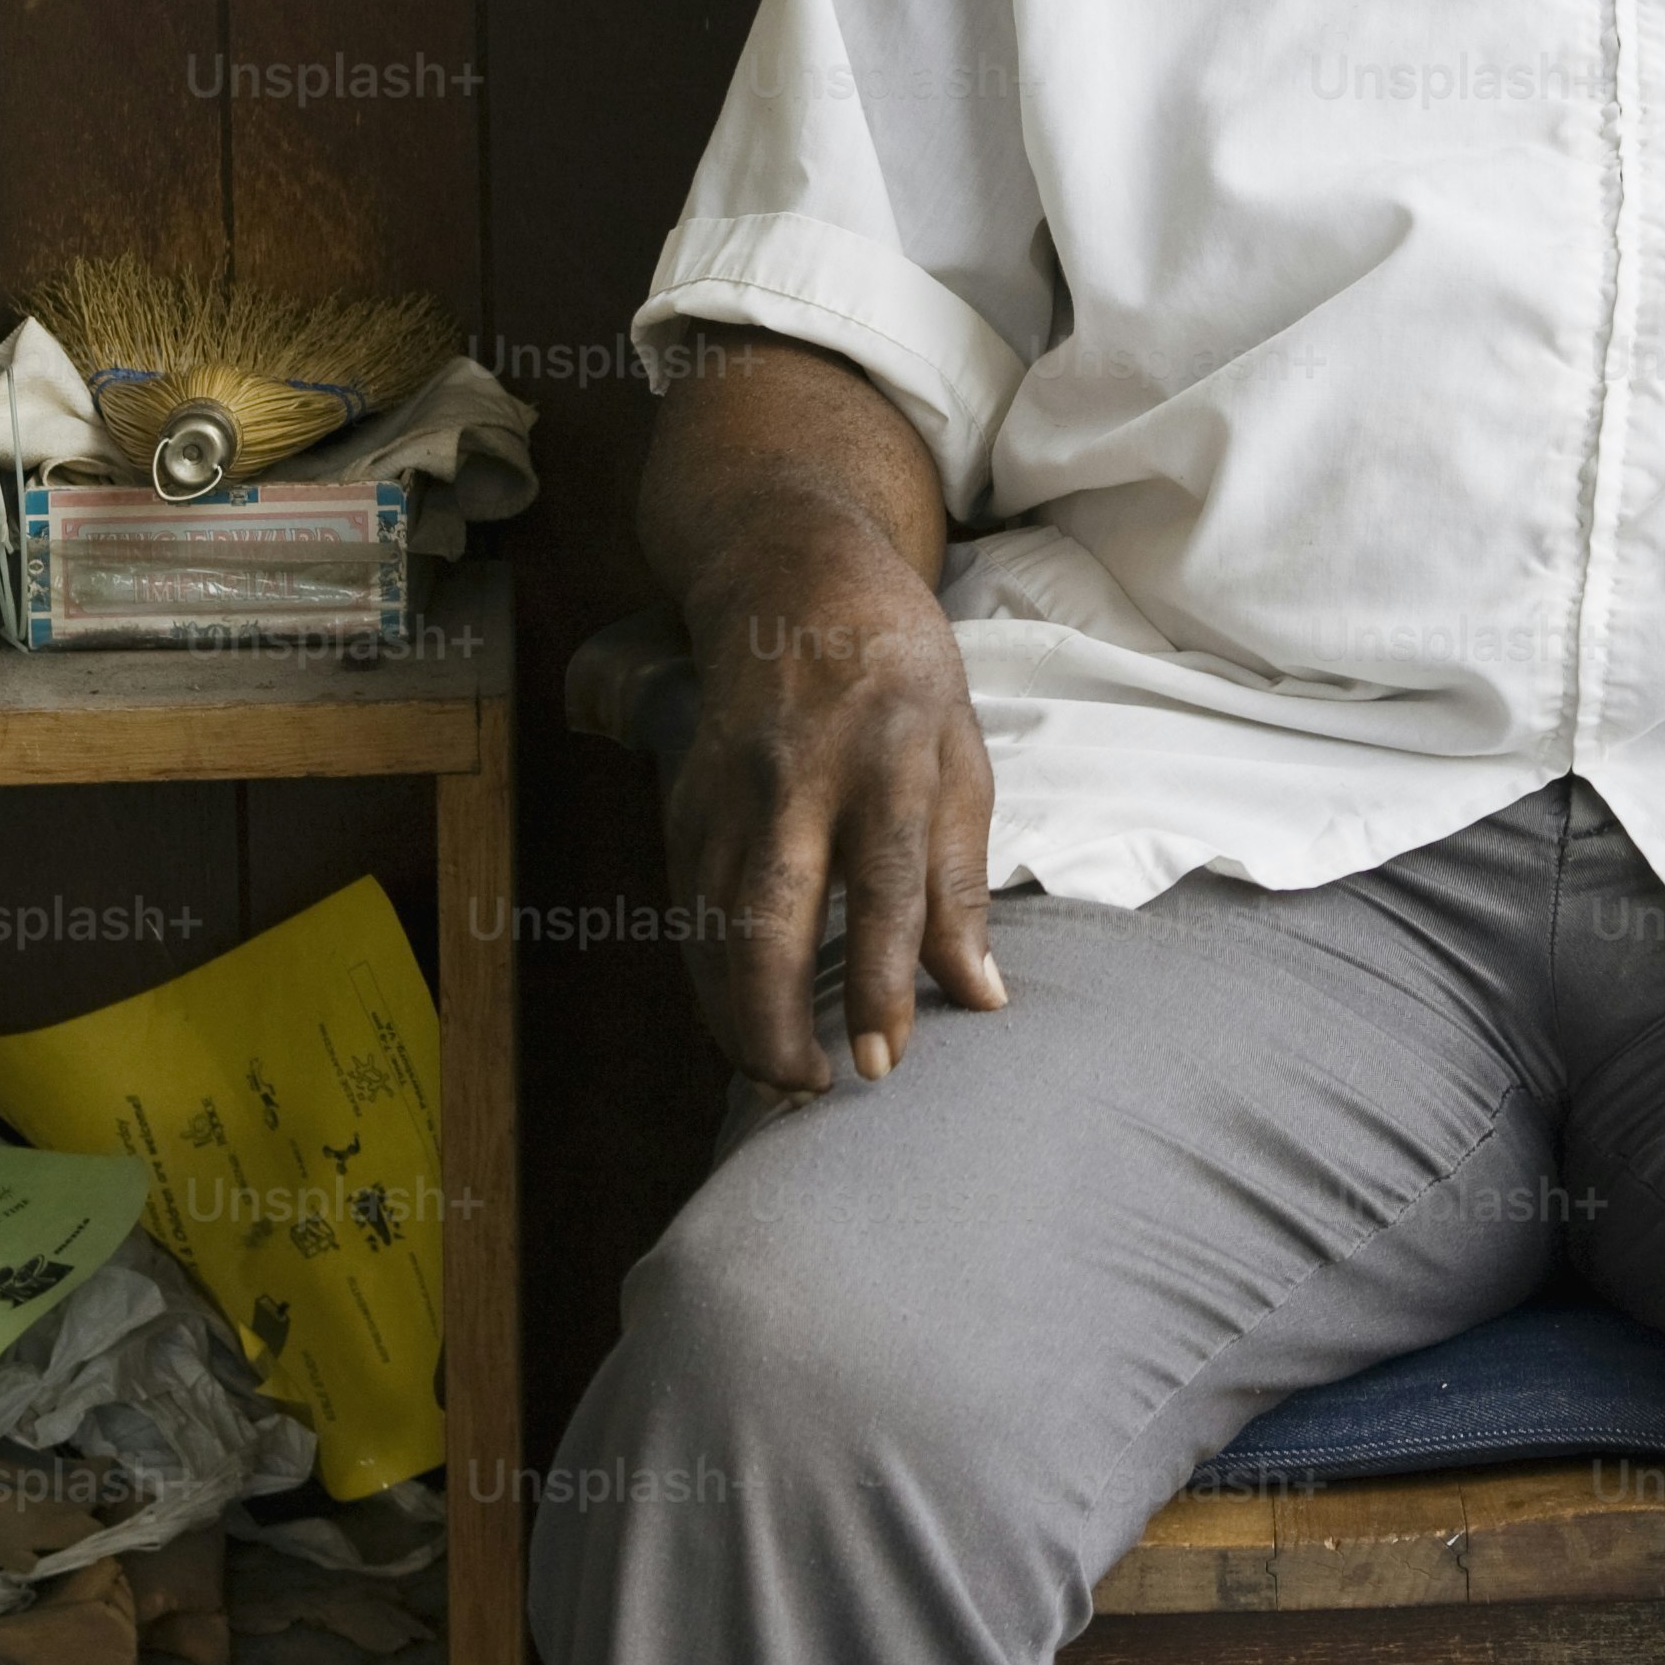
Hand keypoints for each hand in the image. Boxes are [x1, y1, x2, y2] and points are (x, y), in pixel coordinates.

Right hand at [663, 496, 1007, 1095]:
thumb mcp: (960, 751)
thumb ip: (963, 878)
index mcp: (890, 756)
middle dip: (775, 1020)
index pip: (886, 887)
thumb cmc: (899, 667)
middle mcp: (799, 775)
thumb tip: (982, 994)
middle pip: (769, 916)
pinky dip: (705, 970)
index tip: (883, 1062)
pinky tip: (734, 1015)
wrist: (789, 573)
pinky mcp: (683, 797)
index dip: (880, 983)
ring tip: (774, 1076)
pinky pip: (687, 902)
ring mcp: (728, 786)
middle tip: (806, 1090)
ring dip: (733, 1012)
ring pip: (712, 921)